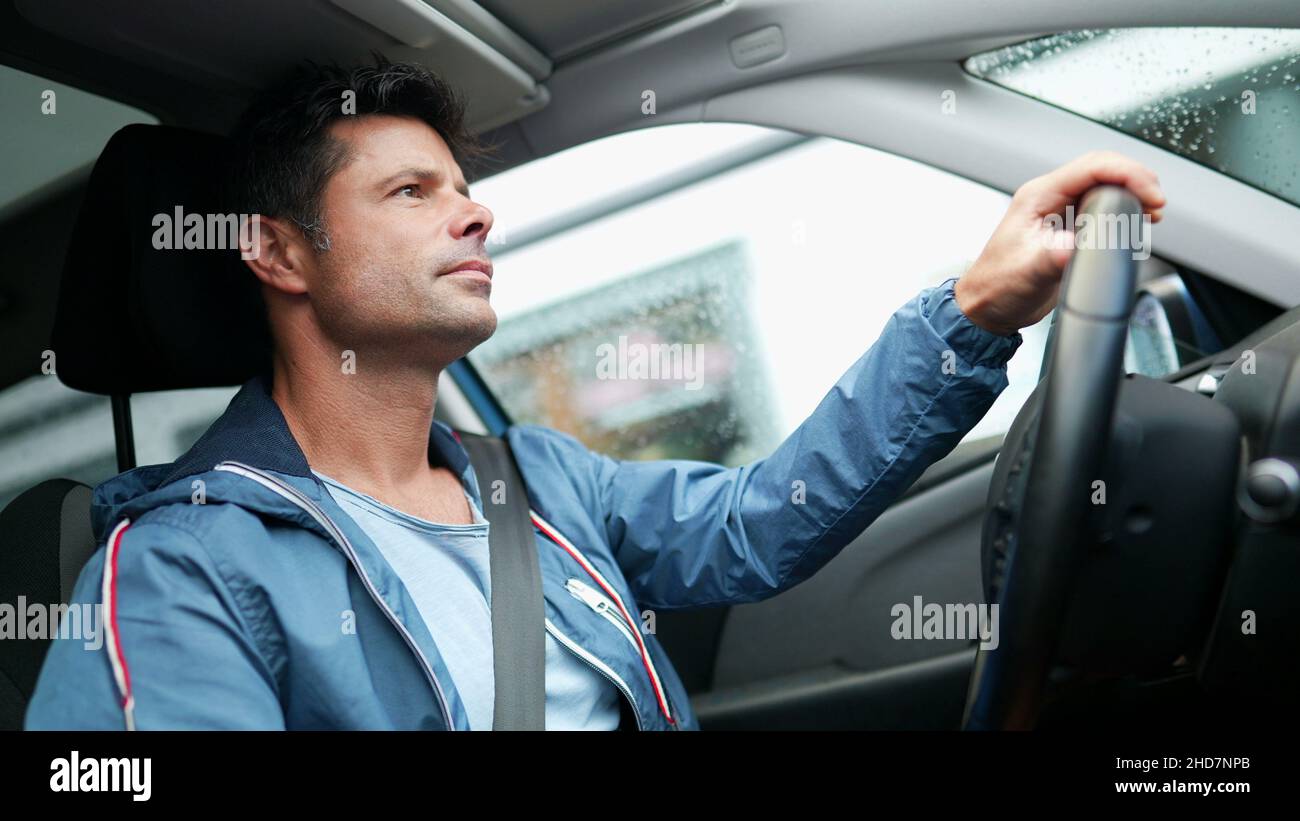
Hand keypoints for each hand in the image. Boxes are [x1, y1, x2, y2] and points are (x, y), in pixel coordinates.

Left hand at [954, 151, 1166, 335]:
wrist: (987, 309)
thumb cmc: (996, 288)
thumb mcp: (1027, 273)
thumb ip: (1054, 256)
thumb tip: (1078, 246)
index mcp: (1037, 197)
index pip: (1092, 167)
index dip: (1128, 174)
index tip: (1151, 196)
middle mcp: (1049, 198)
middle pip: (1102, 169)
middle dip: (1136, 179)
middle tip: (1157, 202)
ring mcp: (1059, 211)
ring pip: (1104, 185)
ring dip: (1132, 192)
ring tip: (1152, 211)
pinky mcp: (1068, 227)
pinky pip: (1102, 205)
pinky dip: (1124, 208)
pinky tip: (1137, 220)